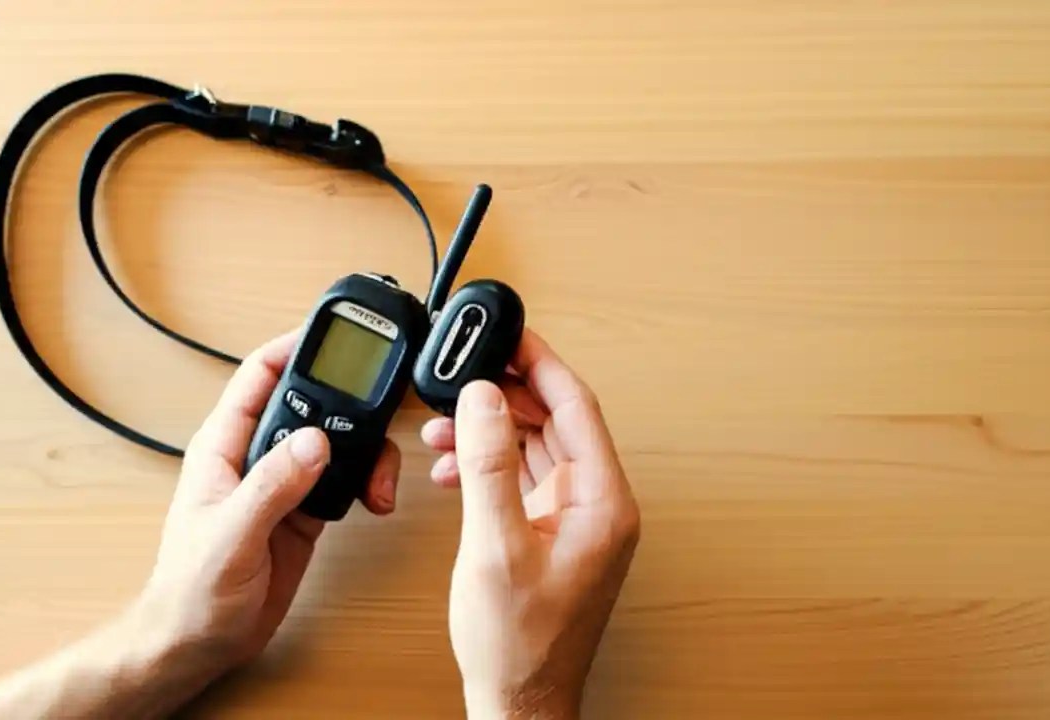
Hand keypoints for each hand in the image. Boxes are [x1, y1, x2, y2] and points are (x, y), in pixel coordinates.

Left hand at [132, 330, 401, 675]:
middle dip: (349, 398)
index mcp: (224, 446)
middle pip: (310, 402)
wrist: (199, 645)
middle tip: (384, 402)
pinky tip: (375, 499)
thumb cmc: (190, 592)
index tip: (334, 336)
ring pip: (336, 440)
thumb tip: (315, 442)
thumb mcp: (229, 535)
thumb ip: (271, 487)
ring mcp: (283, 483)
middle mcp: (256, 456)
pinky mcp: (305, 511)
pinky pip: (345, 478)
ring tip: (381, 474)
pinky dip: (368, 482)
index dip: (293, 347)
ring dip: (366, 449)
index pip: (259, 376)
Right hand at [421, 330, 640, 718]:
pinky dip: (489, 461)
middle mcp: (597, 504)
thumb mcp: (494, 546)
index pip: (576, 407)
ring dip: (491, 428)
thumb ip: (489, 466)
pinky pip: (523, 474)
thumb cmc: (518, 643)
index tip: (510, 333)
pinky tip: (456, 465)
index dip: (541, 363)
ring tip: (446, 422)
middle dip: (506, 392)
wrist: (518, 700)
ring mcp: (574, 518)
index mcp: (603, 502)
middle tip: (465, 370)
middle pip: (555, 419)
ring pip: (536, 445)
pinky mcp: (550, 531)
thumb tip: (481, 399)